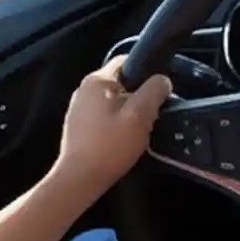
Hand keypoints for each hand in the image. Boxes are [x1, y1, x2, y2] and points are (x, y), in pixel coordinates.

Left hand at [49, 56, 171, 199]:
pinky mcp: (76, 126)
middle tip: (152, 115)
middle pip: (121, 82)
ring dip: (127, 111)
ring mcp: (77, 108)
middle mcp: (84, 88)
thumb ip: (154, 92)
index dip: (147, 72)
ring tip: (138, 130)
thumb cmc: (110, 145)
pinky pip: (103, 115)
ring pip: (113, 100)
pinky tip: (121, 140)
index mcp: (97, 80)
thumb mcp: (140, 116)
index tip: (159, 91)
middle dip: (138, 95)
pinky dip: (115, 123)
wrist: (79, 179)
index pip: (126, 61)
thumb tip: (162, 80)